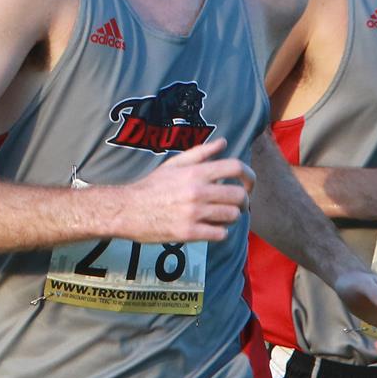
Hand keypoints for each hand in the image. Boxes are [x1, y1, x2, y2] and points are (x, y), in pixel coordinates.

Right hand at [107, 139, 254, 243]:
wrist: (127, 210)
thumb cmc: (151, 186)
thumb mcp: (174, 164)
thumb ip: (200, 153)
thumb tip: (223, 143)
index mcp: (195, 172)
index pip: (235, 167)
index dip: (249, 175)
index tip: (248, 184)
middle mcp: (197, 192)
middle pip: (238, 195)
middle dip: (242, 200)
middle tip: (235, 204)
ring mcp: (194, 213)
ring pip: (233, 216)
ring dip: (231, 217)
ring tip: (222, 216)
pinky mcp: (189, 233)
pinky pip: (220, 234)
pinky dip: (220, 232)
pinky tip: (212, 228)